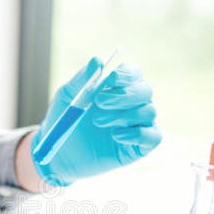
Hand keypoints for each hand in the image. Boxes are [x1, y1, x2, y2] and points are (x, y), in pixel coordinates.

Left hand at [31, 57, 161, 185]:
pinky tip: (116, 136)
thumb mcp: (67, 96)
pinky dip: (137, 134)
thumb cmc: (65, 120)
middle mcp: (133, 104)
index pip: (134, 73)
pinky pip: (154, 136)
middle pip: (146, 90)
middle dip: (124, 95)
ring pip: (149, 111)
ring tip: (98, 121)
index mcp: (119, 87)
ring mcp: (138, 125)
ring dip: (124, 115)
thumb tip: (98, 60)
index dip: (127, 74)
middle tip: (99, 102)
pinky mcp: (140, 147)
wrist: (59, 152)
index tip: (110, 79)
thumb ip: (82, 79)